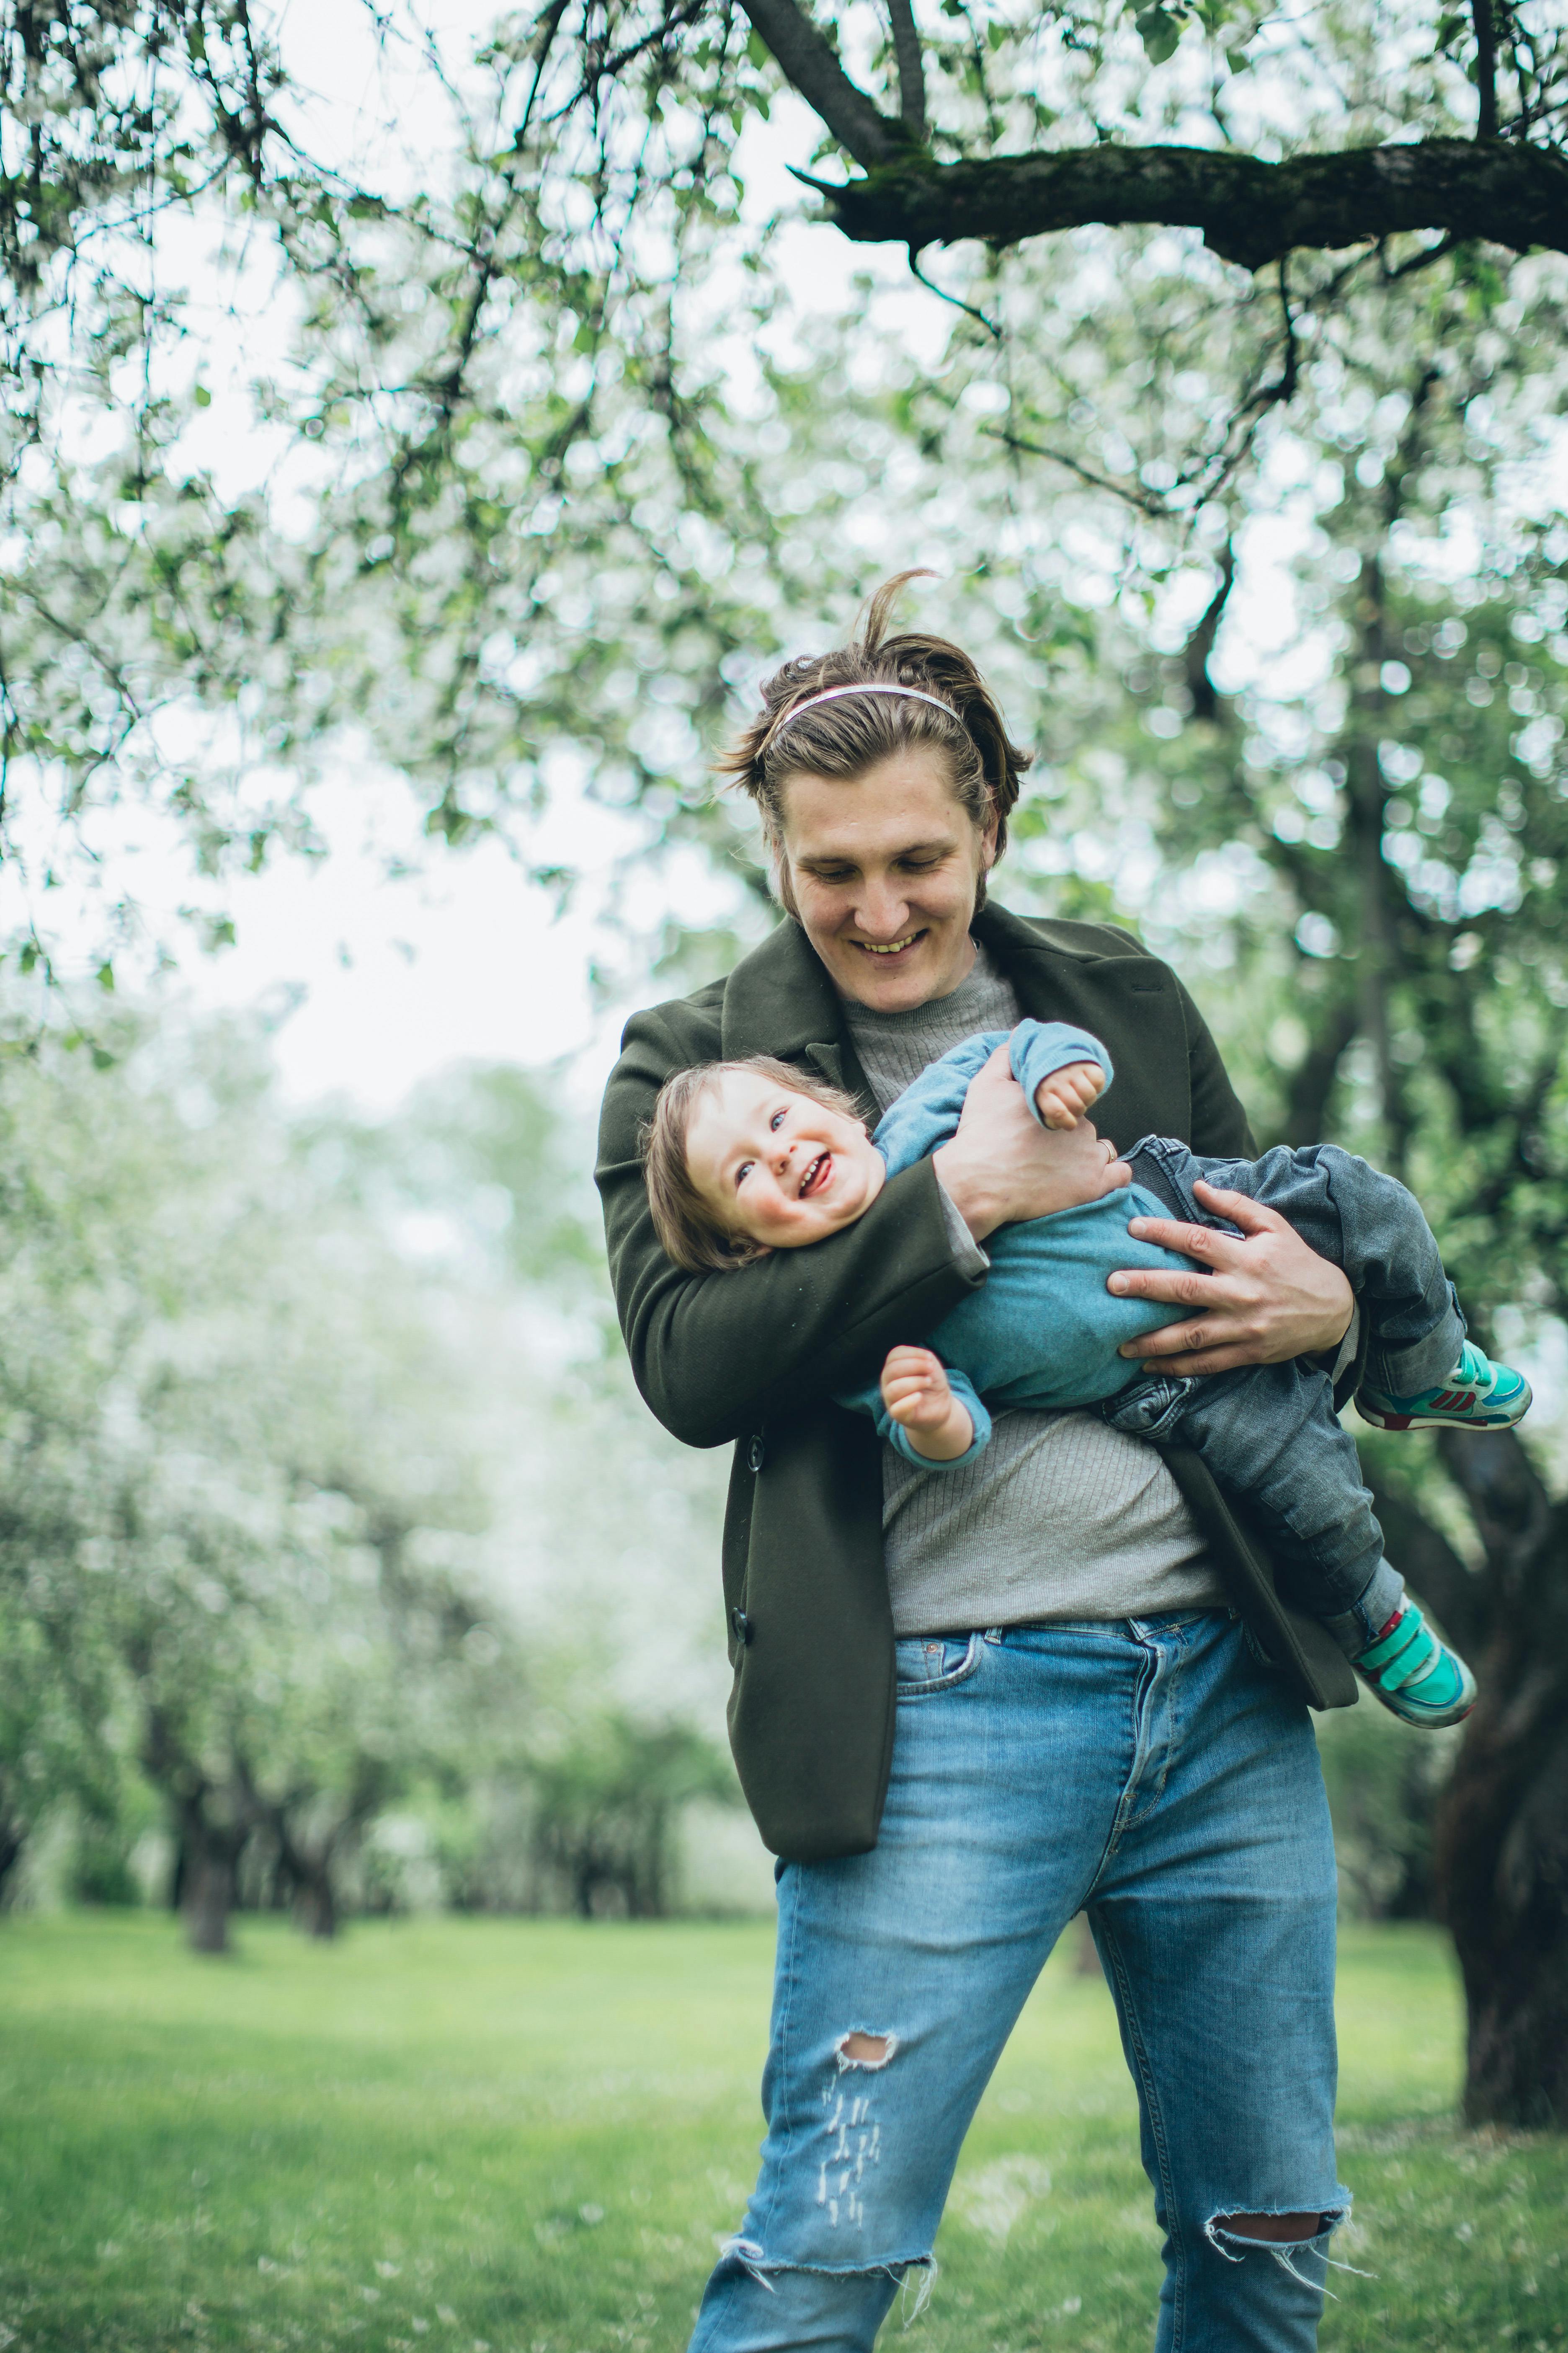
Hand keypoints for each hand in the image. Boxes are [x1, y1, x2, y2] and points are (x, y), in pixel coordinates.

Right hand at [880, 1345, 974, 1461]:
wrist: (940, 1406)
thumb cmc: (932, 1384)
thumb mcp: (931, 1366)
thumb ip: (923, 1359)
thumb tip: (921, 1361)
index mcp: (893, 1367)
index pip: (895, 1355)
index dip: (913, 1353)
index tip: (930, 1358)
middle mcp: (888, 1382)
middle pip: (892, 1370)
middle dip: (914, 1366)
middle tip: (931, 1369)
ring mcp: (890, 1399)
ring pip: (893, 1389)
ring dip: (914, 1382)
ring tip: (928, 1382)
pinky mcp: (897, 1415)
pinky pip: (896, 1409)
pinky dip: (909, 1401)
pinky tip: (920, 1397)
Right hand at [933, 1045, 1131, 1241]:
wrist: (979, 1183)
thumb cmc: (981, 1134)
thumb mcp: (986, 1085)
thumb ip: (1004, 1057)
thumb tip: (1019, 1032)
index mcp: (1062, 1100)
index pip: (1072, 1101)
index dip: (1058, 1113)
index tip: (1039, 1130)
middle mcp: (1081, 1124)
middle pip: (1084, 1126)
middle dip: (1069, 1137)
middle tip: (1042, 1153)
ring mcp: (1090, 1155)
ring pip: (1102, 1149)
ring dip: (1087, 1156)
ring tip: (1062, 1170)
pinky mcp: (1093, 1184)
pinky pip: (1120, 1175)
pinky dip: (1111, 1175)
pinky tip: (1091, 1179)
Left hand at [1034, 1060, 1105, 1129]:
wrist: (1054, 1057)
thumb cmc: (1051, 1088)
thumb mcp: (1043, 1101)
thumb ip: (1049, 1116)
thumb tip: (1058, 1125)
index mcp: (1043, 1092)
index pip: (1057, 1112)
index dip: (1068, 1123)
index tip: (1071, 1124)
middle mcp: (1057, 1080)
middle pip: (1076, 1105)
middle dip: (1079, 1111)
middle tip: (1075, 1106)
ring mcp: (1072, 1071)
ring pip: (1089, 1095)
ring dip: (1088, 1100)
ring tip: (1082, 1096)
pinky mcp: (1086, 1064)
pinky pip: (1098, 1082)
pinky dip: (1097, 1087)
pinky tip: (1089, 1085)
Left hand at [1109, 1178, 1354, 1376]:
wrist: (1334, 1310)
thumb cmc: (1297, 1262)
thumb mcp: (1274, 1226)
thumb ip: (1235, 1206)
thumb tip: (1198, 1186)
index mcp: (1247, 1259)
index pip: (1199, 1242)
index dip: (1165, 1233)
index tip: (1133, 1228)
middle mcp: (1242, 1294)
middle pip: (1186, 1290)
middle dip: (1146, 1287)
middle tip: (1112, 1285)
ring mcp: (1243, 1327)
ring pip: (1191, 1335)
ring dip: (1152, 1340)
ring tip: (1119, 1342)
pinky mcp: (1247, 1353)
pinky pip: (1205, 1363)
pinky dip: (1176, 1367)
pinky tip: (1148, 1366)